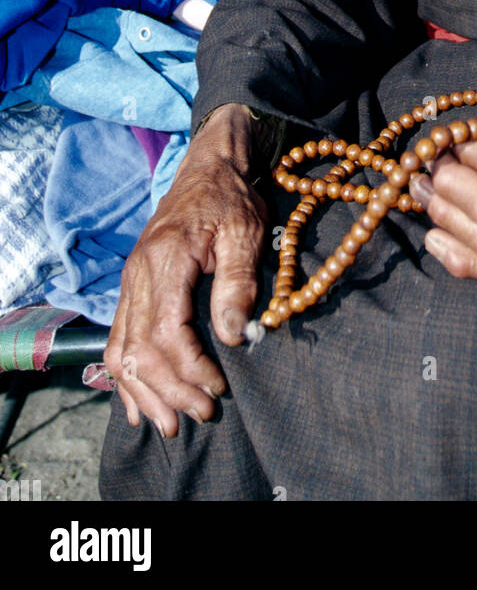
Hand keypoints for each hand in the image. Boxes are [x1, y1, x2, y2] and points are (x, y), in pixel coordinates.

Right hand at [104, 106, 269, 436]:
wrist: (209, 166)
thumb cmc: (231, 198)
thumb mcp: (245, 232)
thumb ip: (238, 283)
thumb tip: (234, 336)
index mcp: (167, 261)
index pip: (167, 333)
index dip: (191, 369)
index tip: (219, 388)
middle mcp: (139, 275)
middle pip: (140, 351)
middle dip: (169, 391)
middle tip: (202, 414)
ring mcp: (131, 282)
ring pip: (121, 351)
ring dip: (144, 392)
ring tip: (171, 422)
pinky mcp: (133, 287)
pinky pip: (118, 339)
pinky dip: (126, 376)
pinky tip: (137, 403)